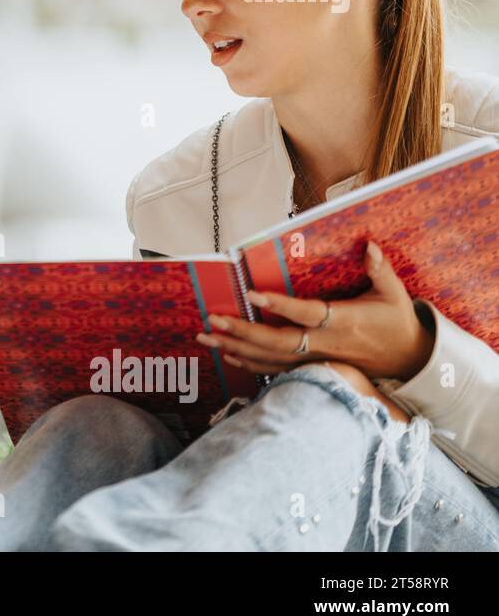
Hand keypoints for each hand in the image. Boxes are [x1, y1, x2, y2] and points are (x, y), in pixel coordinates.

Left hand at [193, 240, 434, 380]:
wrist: (409, 362)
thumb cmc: (398, 322)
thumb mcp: (395, 295)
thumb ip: (380, 270)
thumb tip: (369, 245)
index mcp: (343, 322)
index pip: (306, 313)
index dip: (280, 305)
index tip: (253, 293)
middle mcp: (325, 344)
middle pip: (278, 342)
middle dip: (243, 331)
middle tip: (213, 320)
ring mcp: (316, 360)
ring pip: (271, 359)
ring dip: (236, 349)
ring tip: (206, 338)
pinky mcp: (313, 369)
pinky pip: (276, 370)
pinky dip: (250, 363)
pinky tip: (228, 354)